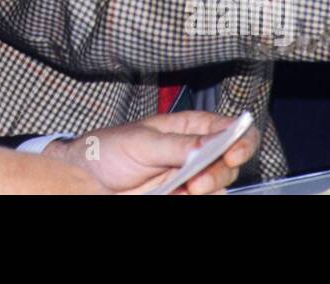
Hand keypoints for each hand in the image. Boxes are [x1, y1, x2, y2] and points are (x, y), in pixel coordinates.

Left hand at [42, 110, 260, 193]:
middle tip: (195, 184)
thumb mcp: (142, 142)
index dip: (241, 141)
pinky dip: (191, 201)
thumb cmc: (110, 150)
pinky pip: (203, 200)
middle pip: (230, 164)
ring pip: (219, 188)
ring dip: (207, 192)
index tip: (232, 155)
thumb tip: (211, 144)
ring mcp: (191, 177)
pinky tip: (172, 197)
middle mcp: (197, 152)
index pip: (232, 129)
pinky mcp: (183, 197)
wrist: (88, 179)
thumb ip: (177, 144)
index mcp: (192, 128)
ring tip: (180, 192)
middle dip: (218, 175)